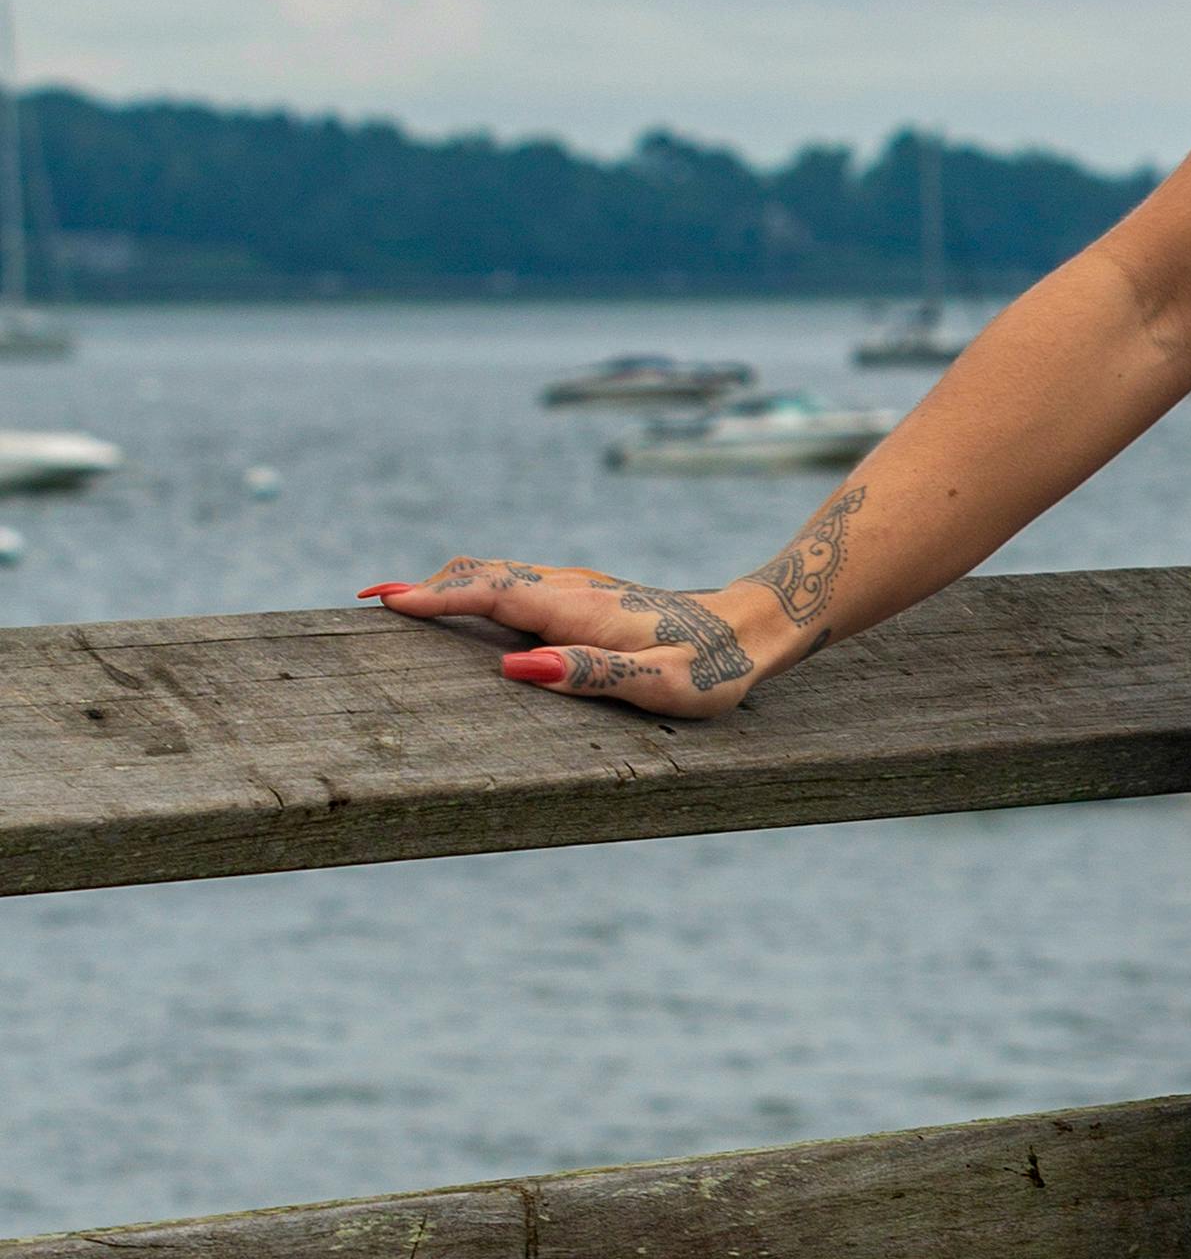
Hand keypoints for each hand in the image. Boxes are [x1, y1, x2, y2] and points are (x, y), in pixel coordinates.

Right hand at [360, 555, 792, 725]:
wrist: (754, 627)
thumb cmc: (712, 666)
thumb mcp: (661, 685)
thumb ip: (591, 676)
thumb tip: (517, 668)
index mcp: (579, 611)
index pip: (492, 596)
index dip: (436, 599)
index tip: (385, 601)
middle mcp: (571, 589)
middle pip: (485, 577)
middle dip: (426, 587)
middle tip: (369, 600)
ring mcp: (577, 587)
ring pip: (499, 573)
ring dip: (447, 583)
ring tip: (396, 599)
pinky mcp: (584, 594)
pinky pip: (516, 582)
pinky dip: (476, 586)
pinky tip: (463, 600)